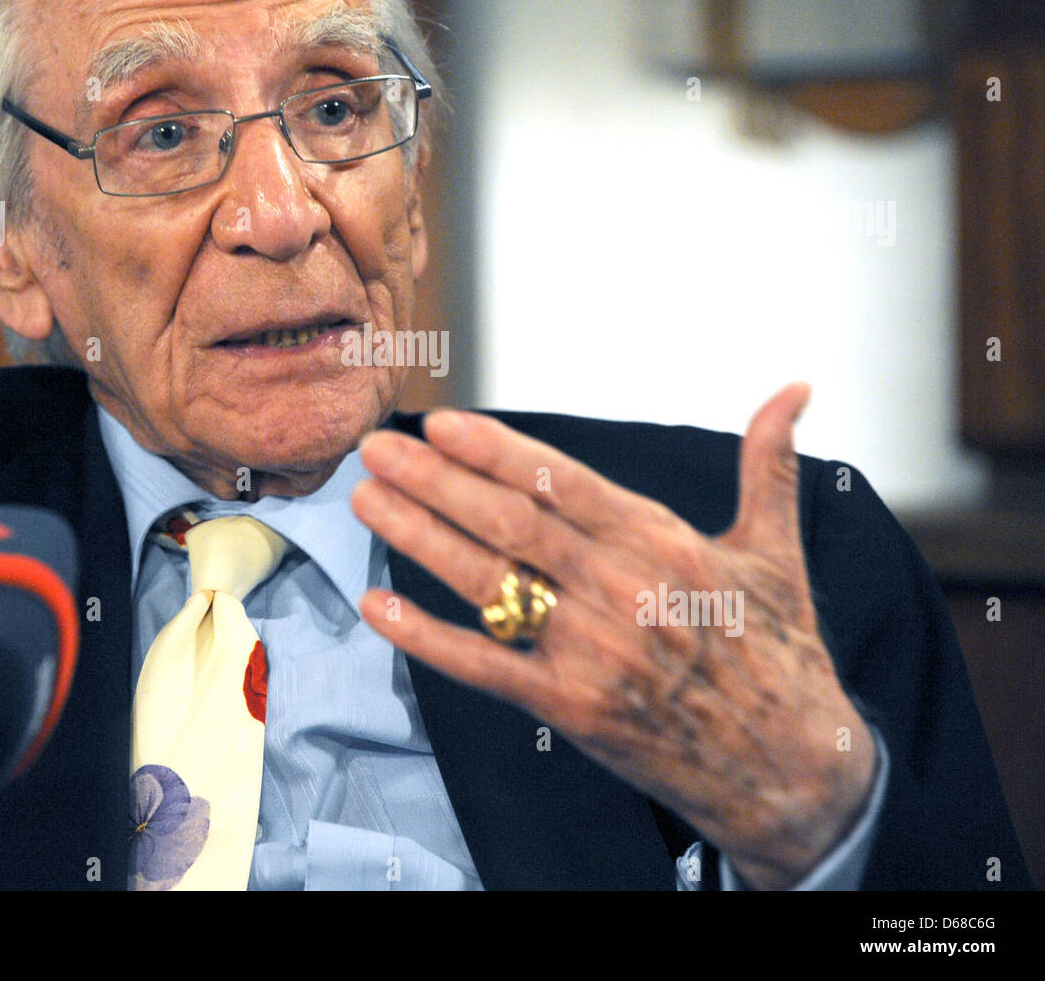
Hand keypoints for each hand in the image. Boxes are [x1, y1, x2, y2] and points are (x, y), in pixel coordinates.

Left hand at [351, 384, 876, 888]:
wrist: (793, 768)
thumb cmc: (779, 652)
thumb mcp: (776, 549)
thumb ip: (768, 463)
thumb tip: (794, 390)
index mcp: (664, 542)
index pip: (562, 481)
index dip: (495, 451)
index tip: (441, 424)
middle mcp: (621, 590)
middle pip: (508, 523)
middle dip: (433, 481)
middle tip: (376, 449)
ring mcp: (591, 651)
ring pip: (486, 582)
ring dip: (416, 537)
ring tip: (366, 500)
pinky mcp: (570, 708)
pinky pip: (484, 667)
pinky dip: (426, 637)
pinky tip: (377, 606)